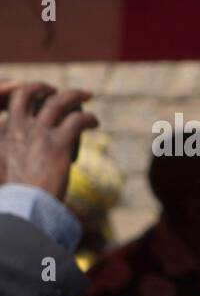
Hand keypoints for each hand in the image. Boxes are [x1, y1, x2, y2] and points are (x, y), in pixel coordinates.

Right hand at [0, 80, 99, 199]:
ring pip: (57, 101)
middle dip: (41, 87)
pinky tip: (95, 123)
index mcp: (1, 135)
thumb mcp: (3, 169)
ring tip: (87, 95)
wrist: (22, 208)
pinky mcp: (59, 144)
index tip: (31, 103)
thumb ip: (8, 157)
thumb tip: (14, 159)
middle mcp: (17, 129)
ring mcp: (38, 134)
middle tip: (55, 90)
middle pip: (28, 93)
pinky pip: (78, 121)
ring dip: (74, 95)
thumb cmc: (13, 197)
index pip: (10, 106)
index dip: (20, 99)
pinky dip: (88, 118)